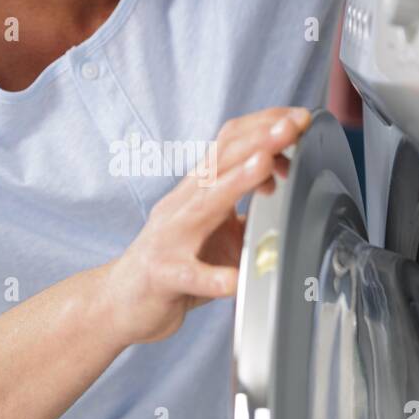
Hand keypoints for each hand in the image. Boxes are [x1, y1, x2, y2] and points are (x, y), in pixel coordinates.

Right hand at [104, 106, 310, 344]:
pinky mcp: (163, 275)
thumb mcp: (213, 227)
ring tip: (266, 164)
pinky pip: (189, 274)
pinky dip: (213, 276)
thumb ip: (244, 209)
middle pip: (220, 162)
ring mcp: (169, 238)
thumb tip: (285, 190)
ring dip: (238, 180)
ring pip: (204, 203)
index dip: (262, 126)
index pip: (228, 143)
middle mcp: (181, 205)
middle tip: (292, 125)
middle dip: (259, 140)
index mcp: (196, 190)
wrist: (121, 302)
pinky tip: (234, 280)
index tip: (297, 117)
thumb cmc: (171, 263)